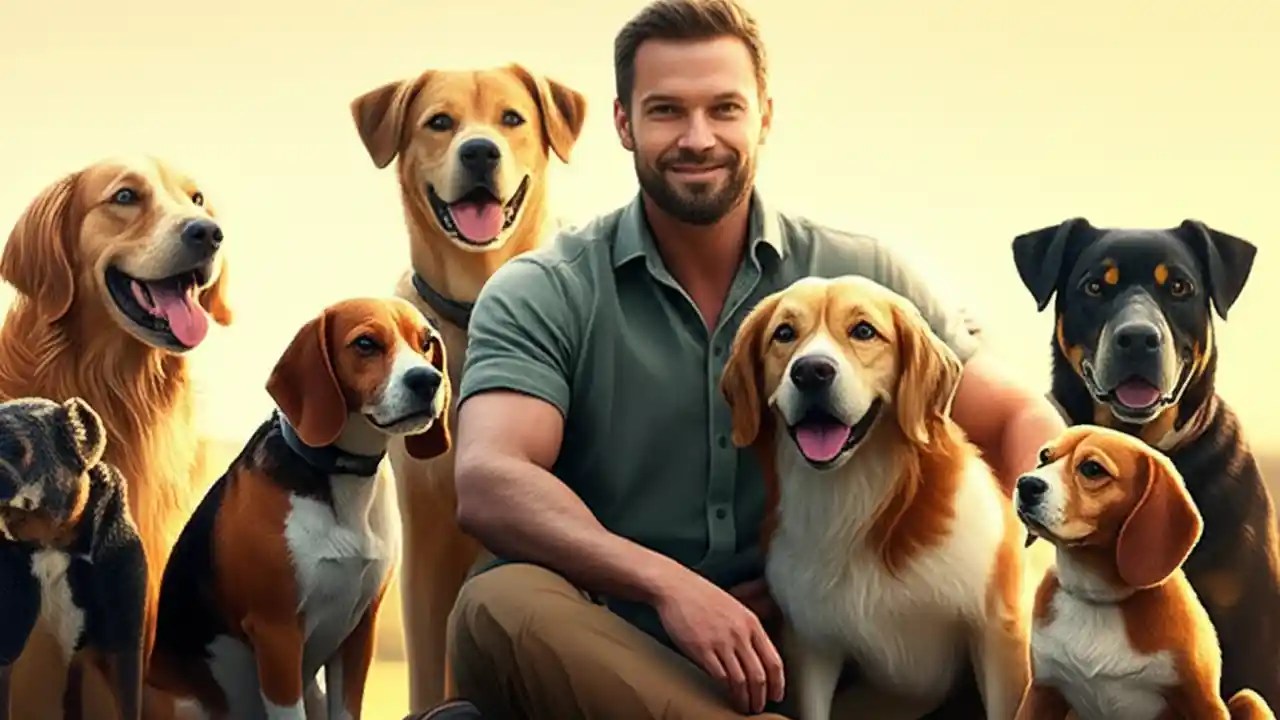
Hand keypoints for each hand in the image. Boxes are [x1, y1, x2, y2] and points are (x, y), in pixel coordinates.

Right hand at [651, 569, 784, 713]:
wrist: (675, 586)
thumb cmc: (702, 596)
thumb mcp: (734, 607)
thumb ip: (746, 629)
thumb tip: (756, 655)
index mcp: (751, 623)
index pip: (774, 660)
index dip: (778, 683)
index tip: (776, 695)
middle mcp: (740, 634)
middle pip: (759, 675)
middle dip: (761, 697)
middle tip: (758, 707)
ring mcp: (721, 642)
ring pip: (740, 680)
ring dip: (744, 699)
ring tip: (743, 707)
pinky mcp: (701, 649)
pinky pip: (719, 676)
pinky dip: (725, 690)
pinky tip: (725, 695)